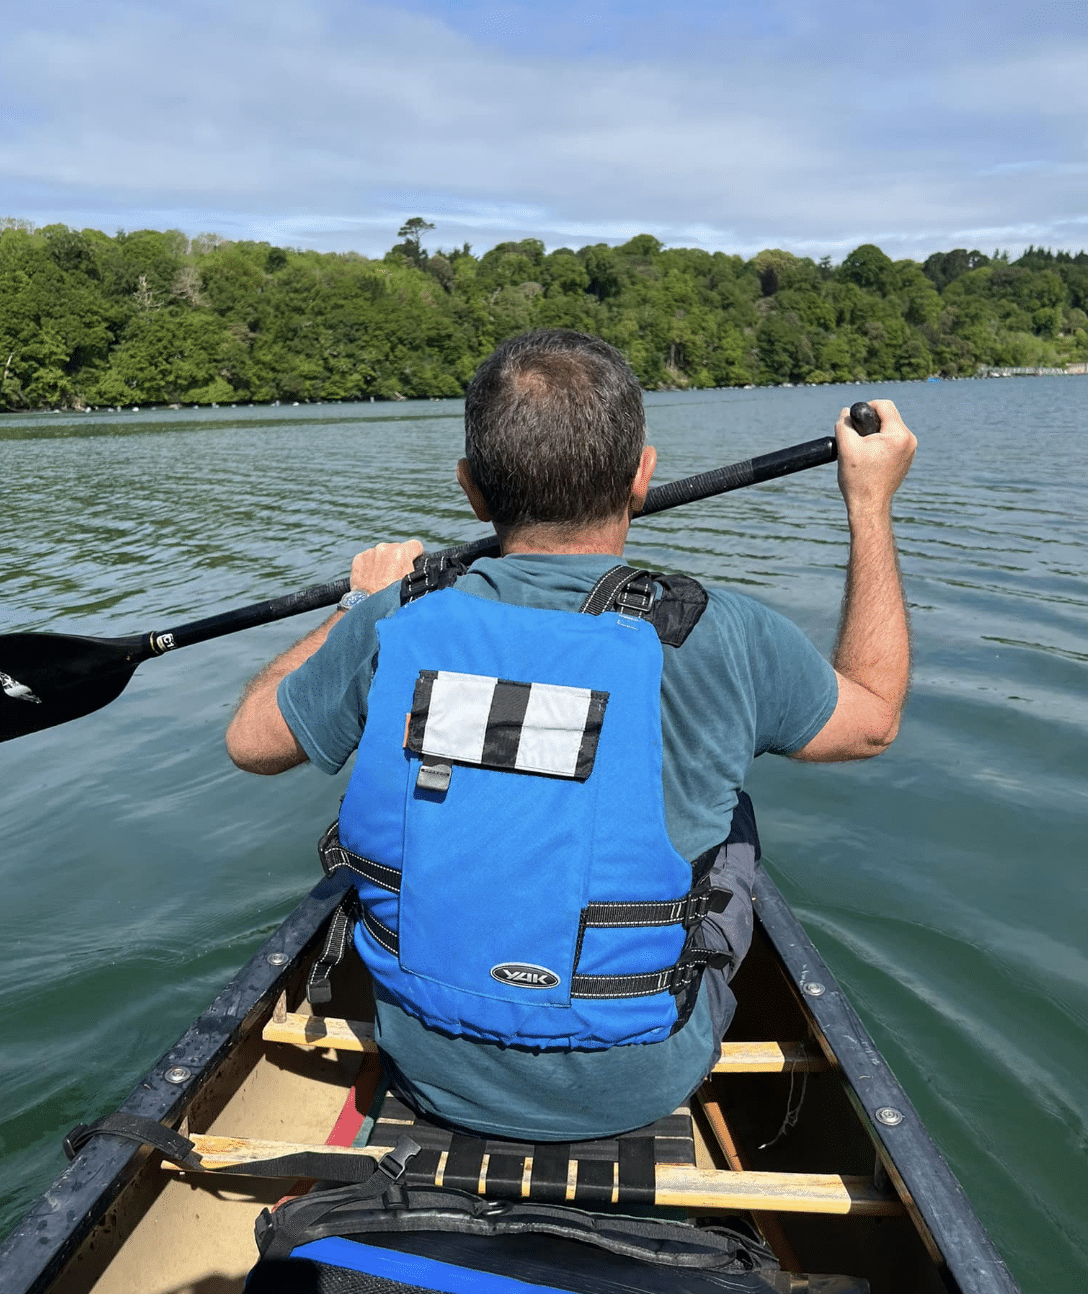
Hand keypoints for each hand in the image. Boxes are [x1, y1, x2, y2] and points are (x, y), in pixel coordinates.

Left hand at [350, 540, 423, 593]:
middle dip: (397, 559)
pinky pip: (369, 558)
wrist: (369, 607)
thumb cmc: (393, 597)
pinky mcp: (359, 558)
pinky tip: (372, 578)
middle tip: (395, 575)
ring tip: (382, 578)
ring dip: (383, 562)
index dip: (416, 555)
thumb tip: (416, 563)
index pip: (415, 545)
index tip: (413, 562)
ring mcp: (370, 553)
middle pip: (397, 548)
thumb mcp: (412, 582)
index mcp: (400, 552)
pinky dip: (371, 566)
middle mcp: (384, 548)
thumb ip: (414, 567)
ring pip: (382, 553)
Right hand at [835, 398, 915, 519]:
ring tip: (862, 450)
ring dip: (875, 433)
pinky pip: (894, 441)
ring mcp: (910, 450)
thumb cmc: (858, 479)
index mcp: (898, 435)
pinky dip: (881, 444)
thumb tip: (846, 413)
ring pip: (891, 429)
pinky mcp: (907, 459)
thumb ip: (844, 424)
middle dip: (870, 423)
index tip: (855, 420)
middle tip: (857, 437)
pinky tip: (870, 458)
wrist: (869, 506)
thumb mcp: (846, 447)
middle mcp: (909, 440)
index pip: (884, 405)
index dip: (867, 407)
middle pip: (889, 416)